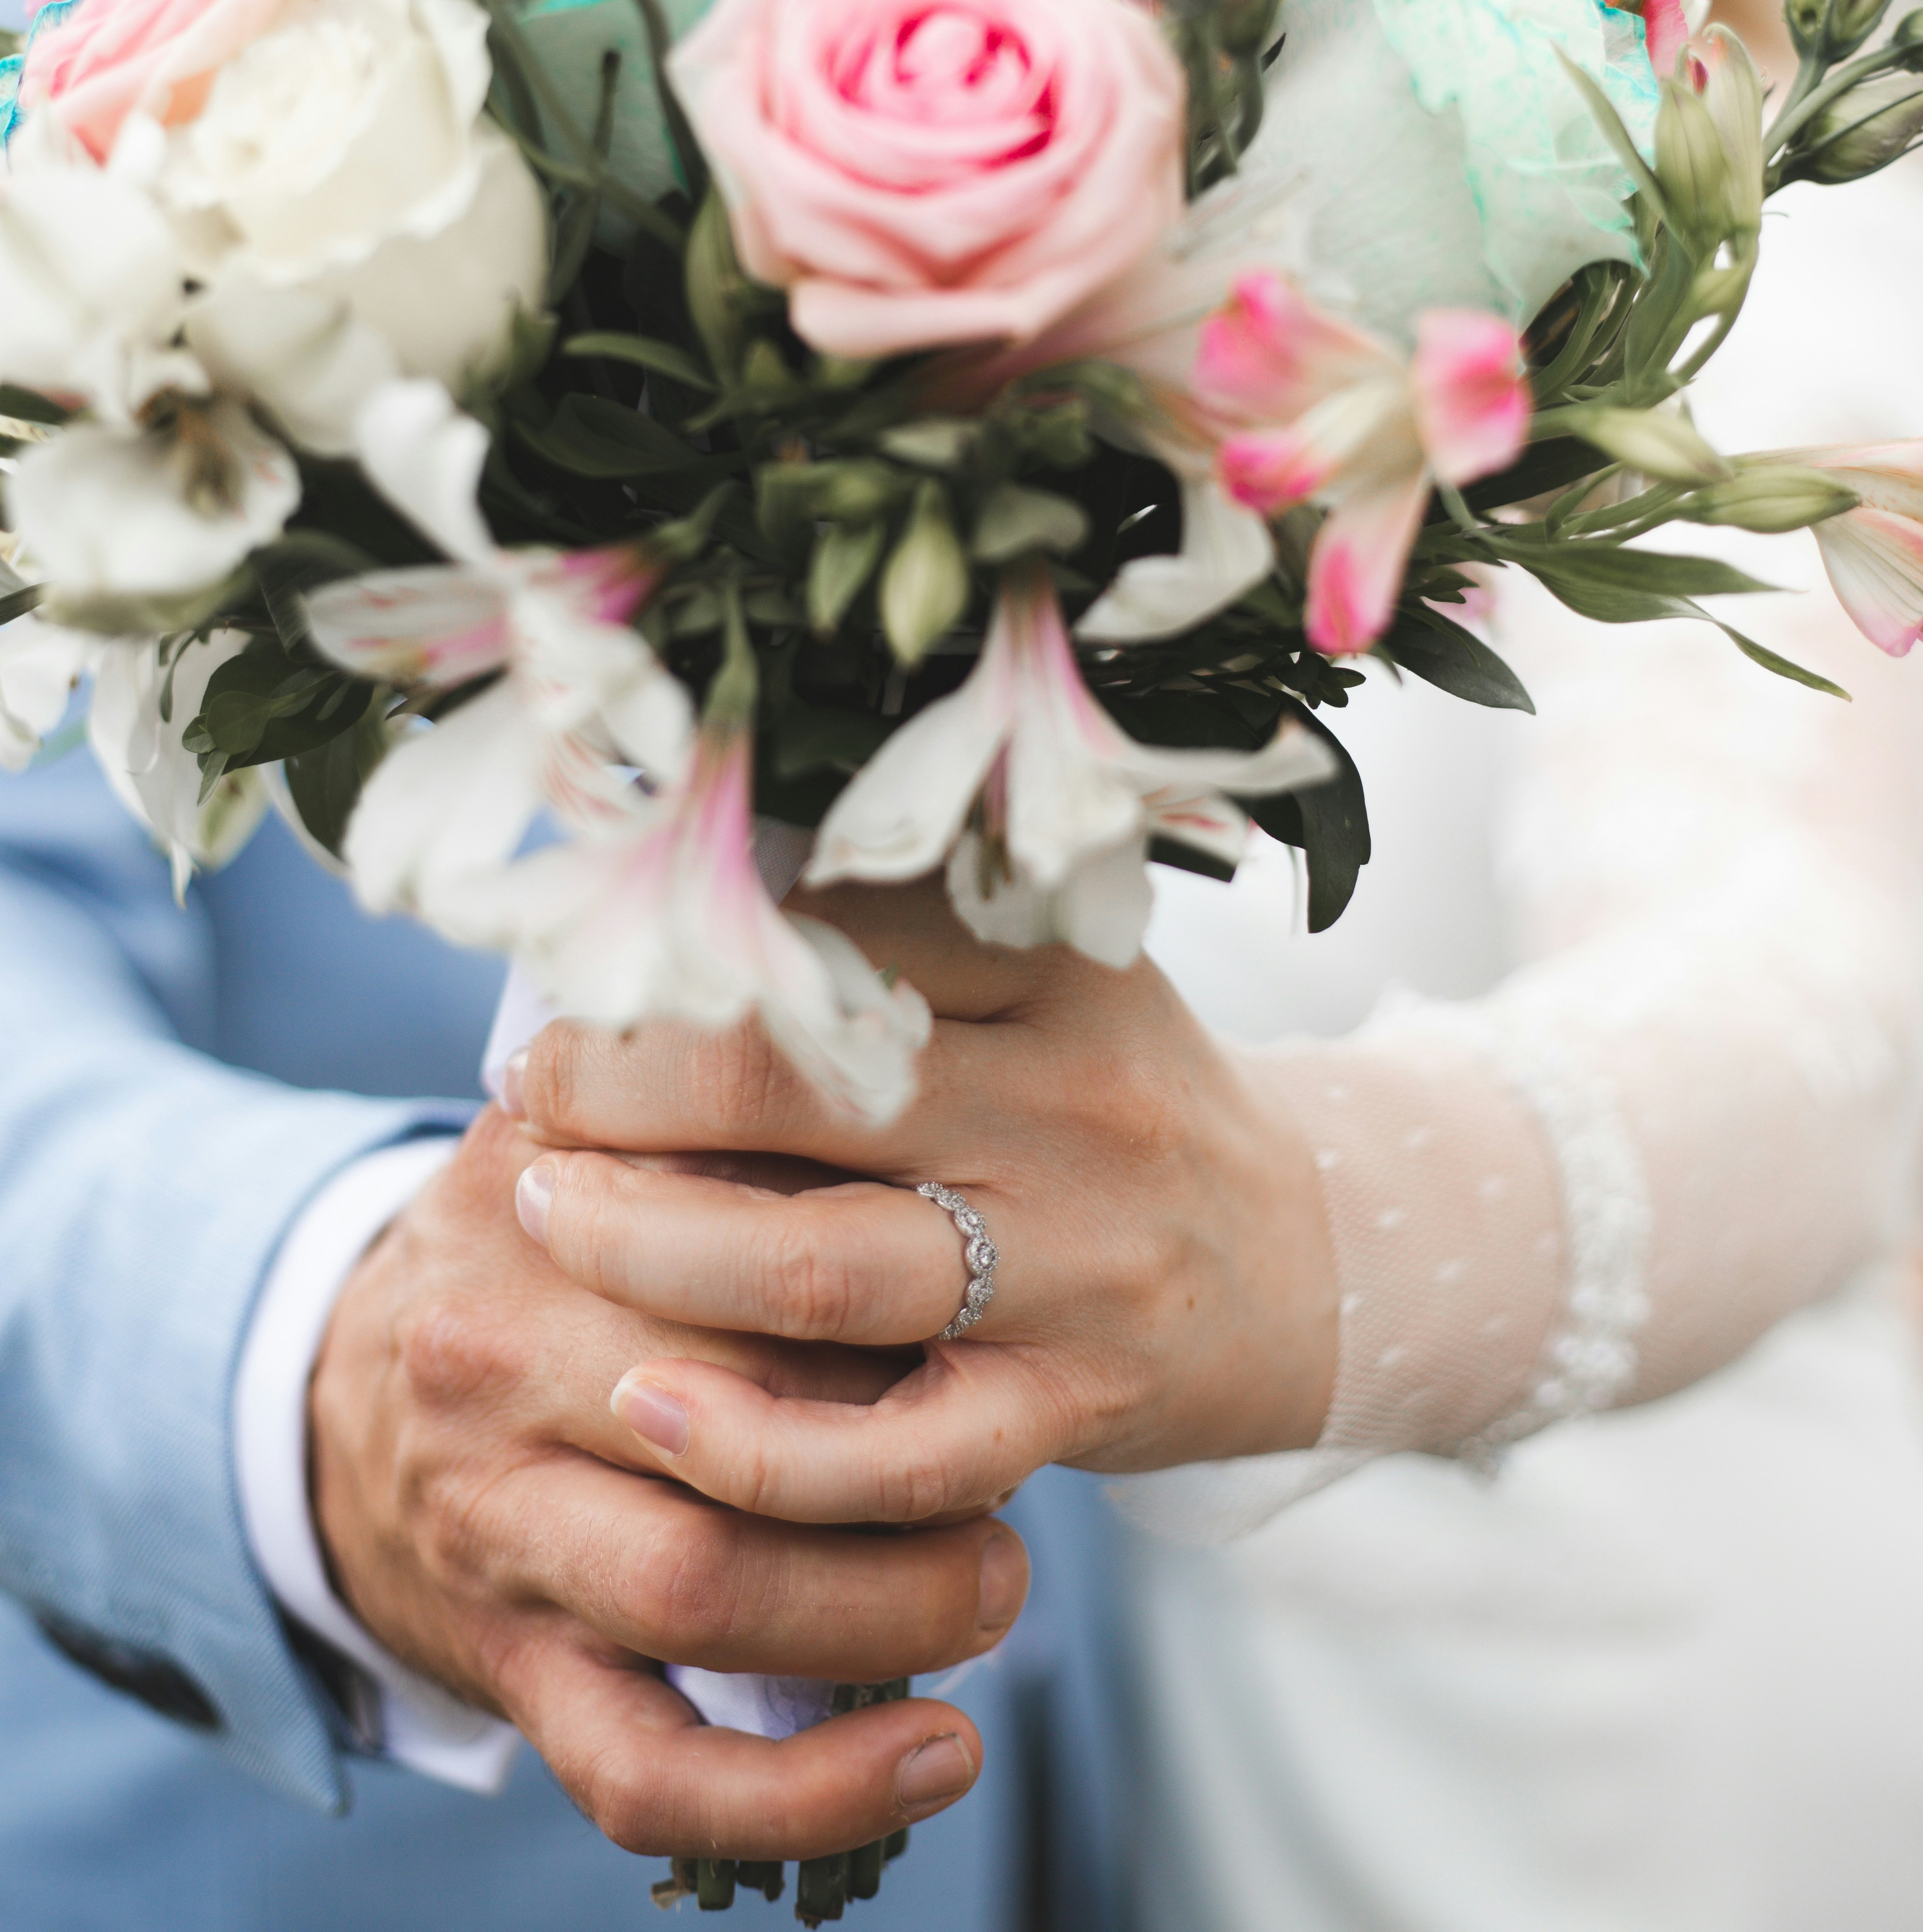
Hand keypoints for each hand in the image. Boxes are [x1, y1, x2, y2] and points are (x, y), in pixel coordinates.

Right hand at [310, 1103, 1028, 1859]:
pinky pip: (649, 1773)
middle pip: (737, 1412)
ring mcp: (502, 1533)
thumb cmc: (524, 1248)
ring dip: (888, 1605)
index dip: (885, 1264)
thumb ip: (705, 1084)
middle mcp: (501, 1368)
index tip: (988, 1277)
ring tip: (1001, 1585)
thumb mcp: (578, 1125)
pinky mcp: (514, 1673)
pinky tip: (936, 1762)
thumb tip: (892, 1025)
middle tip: (1026, 1441)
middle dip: (910, 1443)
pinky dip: (800, 1794)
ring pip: (707, 1591)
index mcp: (532, 1209)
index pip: (739, 1233)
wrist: (330, 1397)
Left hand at [504, 875, 1336, 1531]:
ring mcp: (1076, 1265)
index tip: (584, 973)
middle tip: (531, 1089)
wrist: (1306, 1256)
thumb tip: (669, 906)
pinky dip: (754, 1448)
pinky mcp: (1070, 1407)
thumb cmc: (1114, 1097)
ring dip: (645, 1246)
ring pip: (818, 1264)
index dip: (682, 952)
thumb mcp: (1048, 977)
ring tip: (543, 1214)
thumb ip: (891, 941)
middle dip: (625, 1086)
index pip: (839, 929)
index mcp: (1061, 965)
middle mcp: (1073, 1103)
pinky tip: (645, 1409)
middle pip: (803, 1082)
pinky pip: (892, 1455)